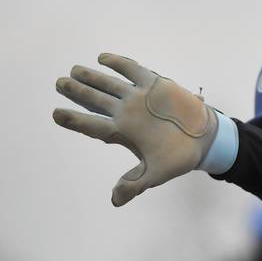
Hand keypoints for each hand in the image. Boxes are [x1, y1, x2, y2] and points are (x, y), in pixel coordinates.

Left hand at [53, 54, 218, 206]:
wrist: (205, 138)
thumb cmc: (179, 156)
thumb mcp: (157, 173)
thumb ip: (135, 184)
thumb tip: (115, 201)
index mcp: (123, 133)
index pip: (93, 125)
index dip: (75, 120)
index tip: (56, 115)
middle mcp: (126, 113)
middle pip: (95, 100)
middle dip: (77, 92)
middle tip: (60, 84)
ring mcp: (138, 97)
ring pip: (109, 84)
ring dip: (91, 77)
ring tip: (73, 71)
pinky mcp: (154, 84)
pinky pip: (132, 71)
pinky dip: (118, 64)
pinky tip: (103, 59)